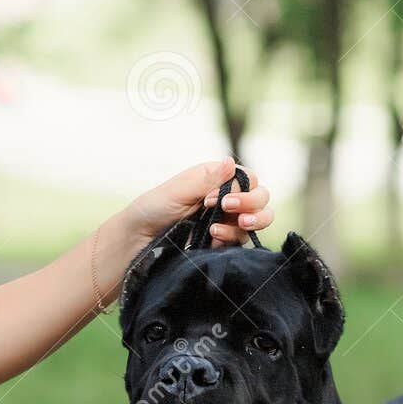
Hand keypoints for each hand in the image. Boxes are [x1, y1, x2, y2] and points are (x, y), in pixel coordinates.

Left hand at [128, 158, 272, 251]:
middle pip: (262, 198)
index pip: (250, 179)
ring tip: (216, 231)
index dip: (241, 189)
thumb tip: (230, 161)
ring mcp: (229, 221)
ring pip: (259, 220)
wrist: (140, 239)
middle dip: (252, 205)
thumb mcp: (180, 190)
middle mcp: (228, 198)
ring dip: (244, 225)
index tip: (215, 199)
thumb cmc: (155, 208)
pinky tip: (212, 240)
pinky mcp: (225, 241)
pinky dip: (230, 240)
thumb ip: (208, 179)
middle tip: (229, 210)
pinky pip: (243, 242)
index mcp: (217, 179)